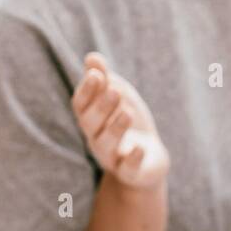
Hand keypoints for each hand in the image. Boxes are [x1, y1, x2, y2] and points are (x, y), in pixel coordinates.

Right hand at [71, 53, 168, 189]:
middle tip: (114, 92)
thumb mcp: (118, 95)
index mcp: (91, 118)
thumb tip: (92, 57)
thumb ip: (104, 77)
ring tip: (127, 113)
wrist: (149, 157)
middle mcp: (96, 138)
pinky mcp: (131, 172)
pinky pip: (127, 169)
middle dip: (102, 107)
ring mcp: (112, 157)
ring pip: (106, 145)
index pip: (81, 105)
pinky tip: (140, 148)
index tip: (96, 75)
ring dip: (115, 129)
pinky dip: (133, 159)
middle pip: (91, 124)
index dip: (86, 91)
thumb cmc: (127, 120)